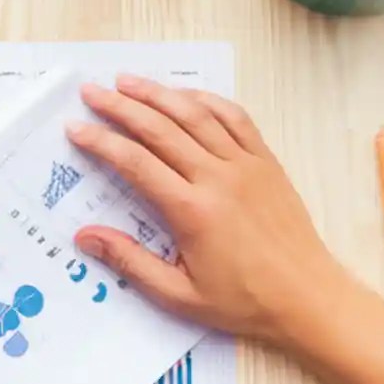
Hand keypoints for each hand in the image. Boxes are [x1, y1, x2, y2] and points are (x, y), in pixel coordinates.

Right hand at [66, 75, 344, 344]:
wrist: (307, 296)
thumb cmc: (243, 301)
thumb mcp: (179, 295)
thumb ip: (130, 262)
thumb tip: (85, 236)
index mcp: (193, 211)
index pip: (136, 163)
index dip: (101, 142)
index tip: (75, 128)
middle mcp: (218, 178)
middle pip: (160, 129)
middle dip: (121, 107)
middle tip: (91, 92)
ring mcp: (245, 165)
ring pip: (195, 115)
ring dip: (158, 94)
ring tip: (127, 81)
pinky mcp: (266, 161)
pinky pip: (235, 118)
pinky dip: (206, 100)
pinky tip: (184, 95)